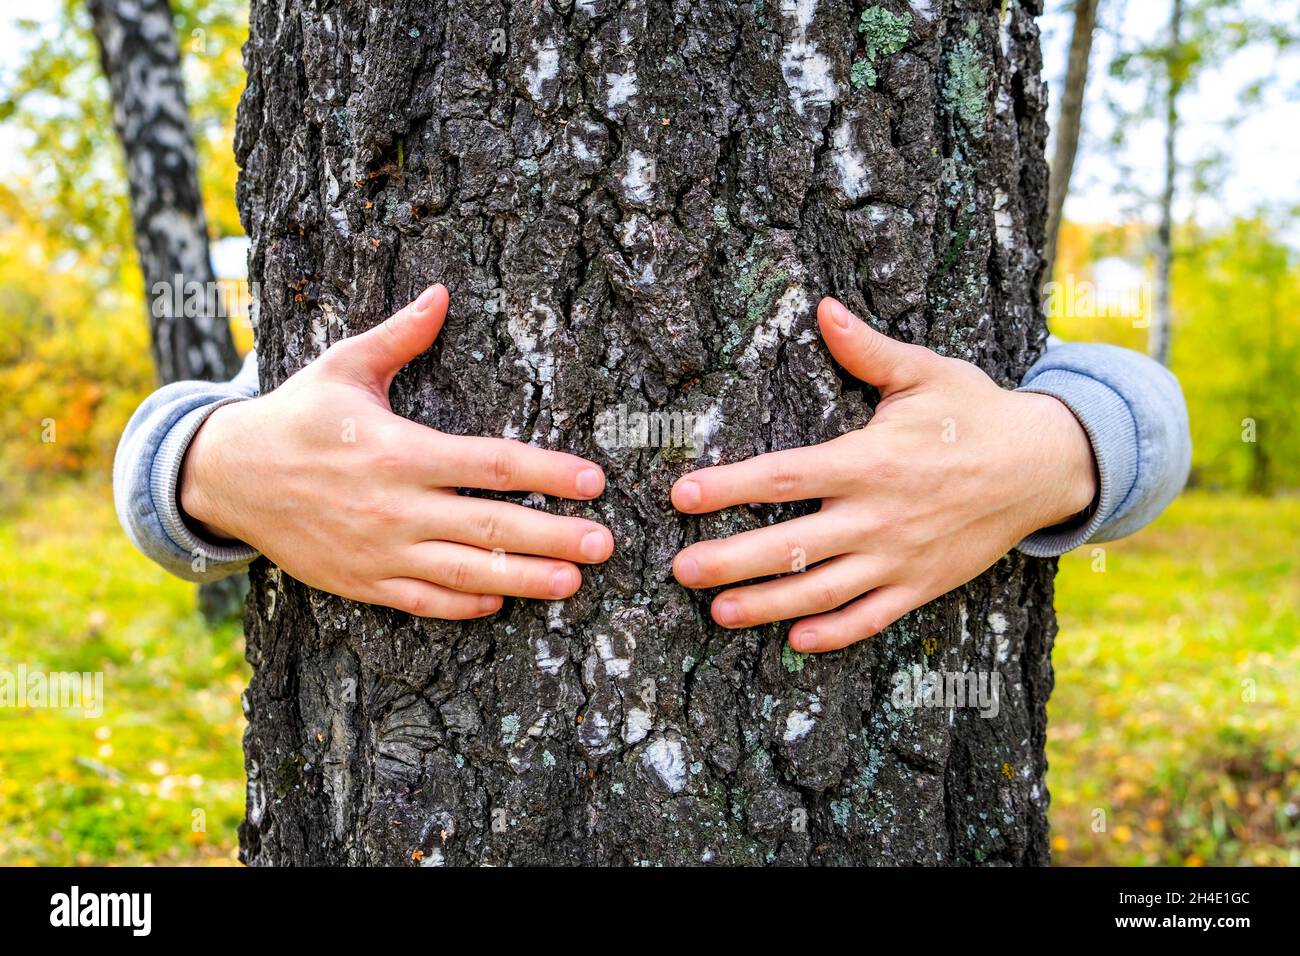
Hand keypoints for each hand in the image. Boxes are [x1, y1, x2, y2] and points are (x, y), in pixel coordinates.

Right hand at [180, 284, 613, 618]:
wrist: (226, 477)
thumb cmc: (295, 416)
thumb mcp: (342, 367)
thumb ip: (399, 336)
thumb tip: (441, 294)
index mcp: (400, 451)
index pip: (492, 465)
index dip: (548, 473)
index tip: (593, 480)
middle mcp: (396, 506)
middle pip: (491, 526)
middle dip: (554, 536)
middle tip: (606, 543)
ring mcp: (380, 550)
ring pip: (466, 571)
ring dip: (524, 579)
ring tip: (573, 582)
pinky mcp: (362, 581)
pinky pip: (423, 600)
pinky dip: (465, 604)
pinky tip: (502, 601)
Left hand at [671, 297, 1096, 652]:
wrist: (1045, 465)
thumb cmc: (975, 412)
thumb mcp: (924, 372)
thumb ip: (867, 350)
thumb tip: (823, 309)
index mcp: (869, 460)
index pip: (784, 477)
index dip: (729, 487)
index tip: (683, 495)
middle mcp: (878, 515)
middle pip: (791, 545)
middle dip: (731, 560)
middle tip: (680, 569)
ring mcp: (900, 557)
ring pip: (822, 590)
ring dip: (767, 604)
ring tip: (718, 612)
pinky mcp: (923, 584)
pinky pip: (872, 617)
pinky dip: (835, 633)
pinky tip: (797, 639)